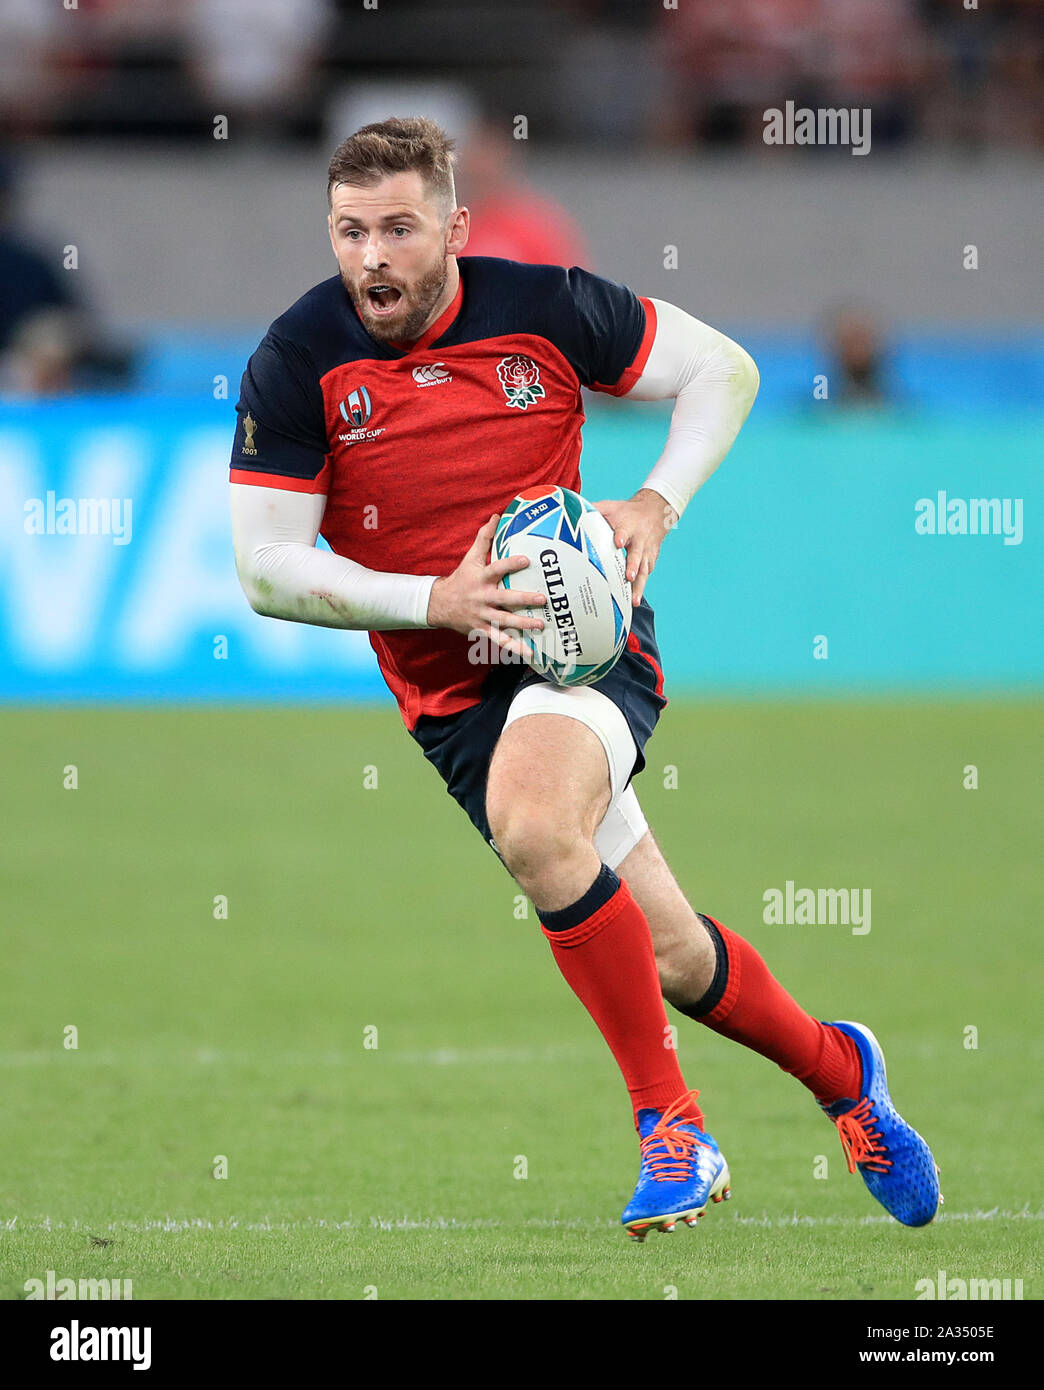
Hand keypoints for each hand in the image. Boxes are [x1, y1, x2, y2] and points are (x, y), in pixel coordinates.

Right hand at [427, 514, 546, 658]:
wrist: (439, 605)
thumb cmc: (461, 578)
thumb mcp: (470, 558)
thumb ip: (484, 538)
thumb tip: (497, 516)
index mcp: (481, 578)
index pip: (497, 569)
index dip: (511, 564)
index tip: (527, 560)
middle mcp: (482, 597)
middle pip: (504, 599)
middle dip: (524, 599)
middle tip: (543, 599)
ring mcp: (482, 616)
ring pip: (504, 621)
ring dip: (523, 624)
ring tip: (541, 625)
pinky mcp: (481, 630)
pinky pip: (500, 640)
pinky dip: (515, 647)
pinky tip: (530, 653)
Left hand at [594, 489, 678, 604]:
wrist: (655, 512)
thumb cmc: (626, 512)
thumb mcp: (611, 507)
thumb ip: (593, 510)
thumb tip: (569, 511)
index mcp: (628, 526)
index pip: (625, 530)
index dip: (622, 536)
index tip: (619, 542)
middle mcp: (639, 540)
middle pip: (637, 554)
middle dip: (633, 566)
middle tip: (628, 577)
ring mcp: (646, 552)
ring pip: (644, 570)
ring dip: (639, 586)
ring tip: (634, 601)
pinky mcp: (650, 561)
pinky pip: (646, 575)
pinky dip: (641, 588)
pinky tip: (634, 601)